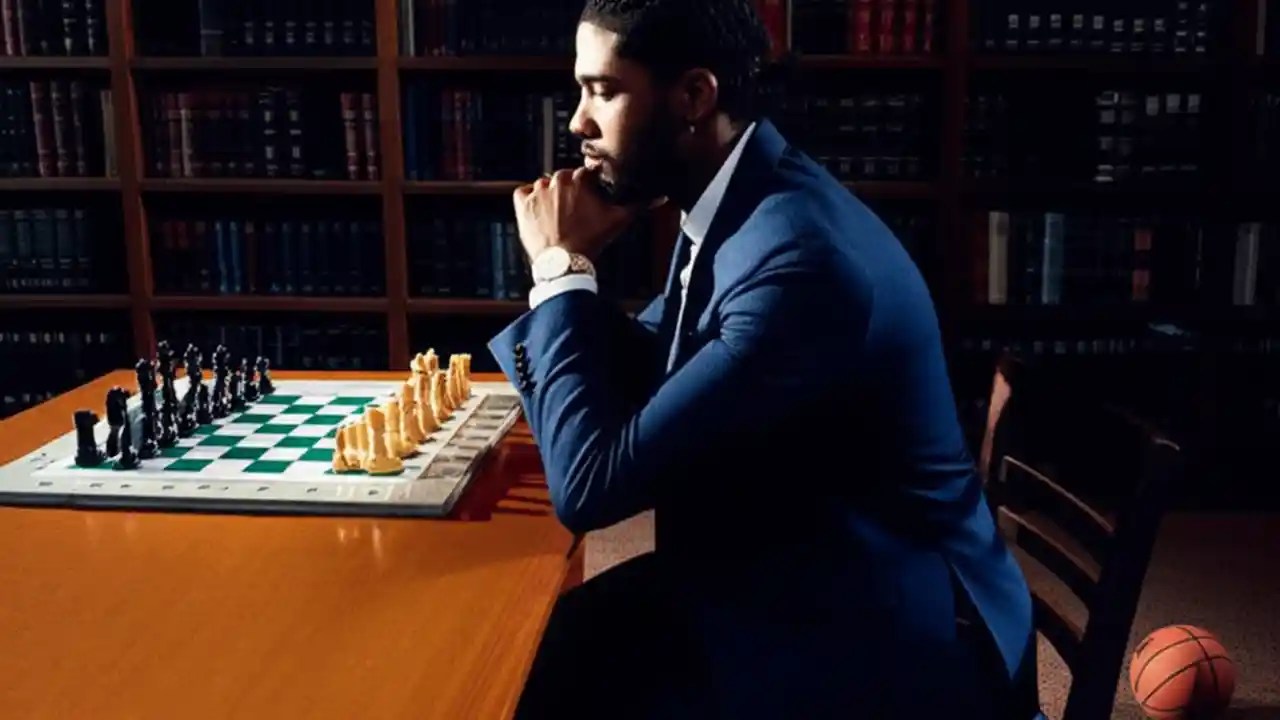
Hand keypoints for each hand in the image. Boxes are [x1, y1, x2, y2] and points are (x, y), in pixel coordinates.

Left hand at [512, 167, 656, 263]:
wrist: (564, 263)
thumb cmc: (591, 241)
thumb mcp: (618, 221)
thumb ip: (639, 205)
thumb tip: (660, 197)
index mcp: (580, 180)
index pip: (586, 174)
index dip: (590, 187)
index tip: (591, 199)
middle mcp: (557, 180)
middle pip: (565, 178)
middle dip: (570, 191)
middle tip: (576, 211)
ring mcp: (537, 191)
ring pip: (544, 184)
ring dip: (551, 195)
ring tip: (559, 216)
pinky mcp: (522, 204)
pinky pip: (523, 192)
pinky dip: (529, 199)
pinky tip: (540, 212)